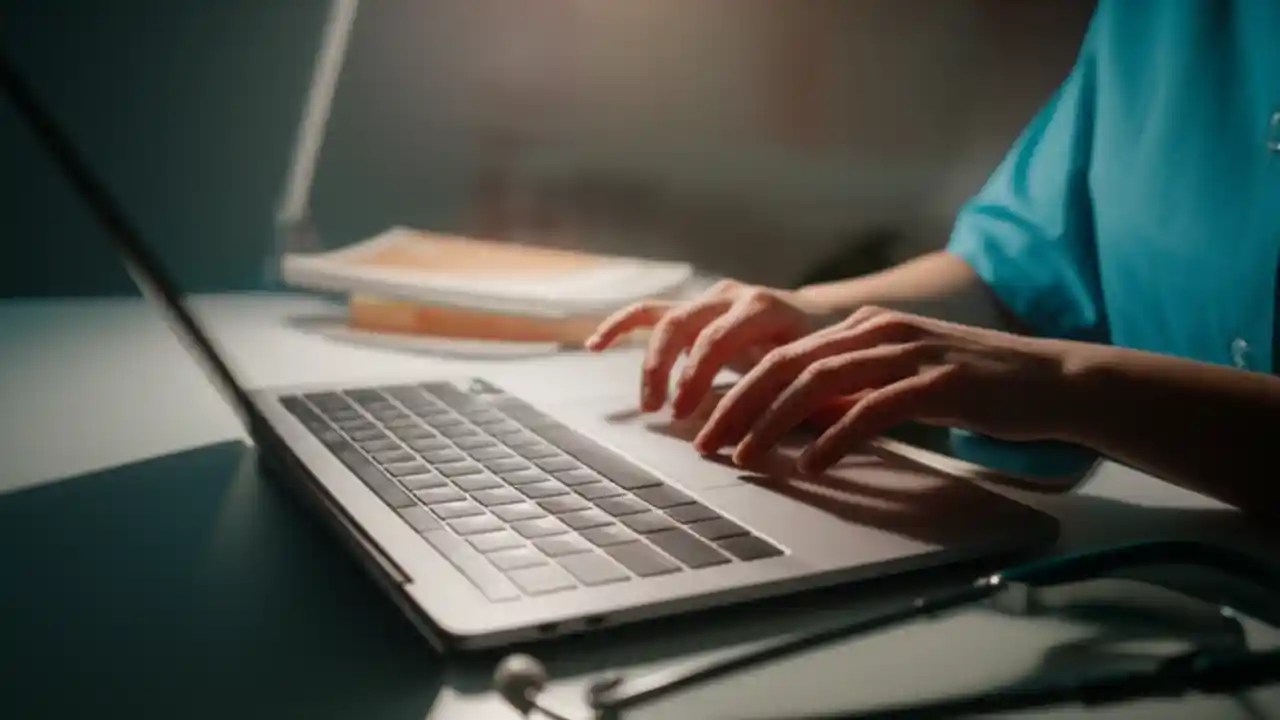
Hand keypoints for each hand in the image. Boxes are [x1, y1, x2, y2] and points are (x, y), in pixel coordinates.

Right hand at [585, 280, 829, 416]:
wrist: (828, 320)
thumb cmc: (824, 356)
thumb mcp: (821, 375)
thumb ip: (802, 400)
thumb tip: (779, 437)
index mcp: (765, 307)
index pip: (717, 339)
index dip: (696, 378)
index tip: (687, 416)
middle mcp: (733, 295)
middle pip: (684, 326)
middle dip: (669, 372)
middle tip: (667, 414)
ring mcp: (710, 299)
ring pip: (664, 321)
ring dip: (651, 363)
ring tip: (647, 404)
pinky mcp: (694, 309)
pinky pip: (649, 312)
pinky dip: (620, 325)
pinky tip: (595, 345)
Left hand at [694, 306, 1079, 474]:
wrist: (1053, 381)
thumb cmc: (974, 388)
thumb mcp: (900, 379)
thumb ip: (851, 390)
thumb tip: (797, 419)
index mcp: (863, 327)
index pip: (782, 355)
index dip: (737, 390)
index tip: (707, 425)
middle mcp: (879, 331)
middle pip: (787, 365)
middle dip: (738, 406)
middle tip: (708, 444)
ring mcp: (909, 353)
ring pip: (819, 384)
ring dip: (774, 424)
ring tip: (747, 457)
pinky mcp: (940, 383)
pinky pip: (873, 409)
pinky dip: (837, 438)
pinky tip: (815, 465)